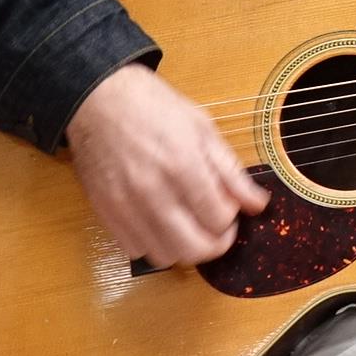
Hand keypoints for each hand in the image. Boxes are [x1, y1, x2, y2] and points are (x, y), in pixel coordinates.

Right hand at [65, 62, 270, 267]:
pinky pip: (135, 249)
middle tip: (218, 227)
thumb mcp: (202, 128)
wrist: (98, 100)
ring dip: (185, 248)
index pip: (219, 219)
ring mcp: (125, 206)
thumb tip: (257, 204)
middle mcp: (152, 191)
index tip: (229, 204)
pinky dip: (154, 244)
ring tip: (190, 225)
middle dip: (216, 243)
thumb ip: (230, 171)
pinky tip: (162, 223)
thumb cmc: (153, 107)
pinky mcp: (105, 212)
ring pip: (165, 256)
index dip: (232, 216)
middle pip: (194, 249)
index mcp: (182, 165)